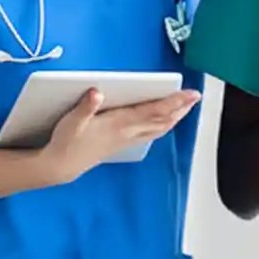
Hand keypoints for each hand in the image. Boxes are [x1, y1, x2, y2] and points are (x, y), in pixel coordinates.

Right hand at [41, 88, 201, 183]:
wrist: (61, 166)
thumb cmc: (66, 141)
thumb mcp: (72, 121)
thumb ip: (85, 106)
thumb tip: (97, 92)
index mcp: (120, 123)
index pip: (153, 110)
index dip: (173, 101)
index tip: (189, 93)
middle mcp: (128, 132)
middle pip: (162, 119)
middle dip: (181, 108)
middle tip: (196, 97)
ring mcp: (128, 139)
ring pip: (159, 128)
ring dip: (175, 117)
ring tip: (186, 107)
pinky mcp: (124, 144)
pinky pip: (152, 133)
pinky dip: (164, 125)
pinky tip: (166, 121)